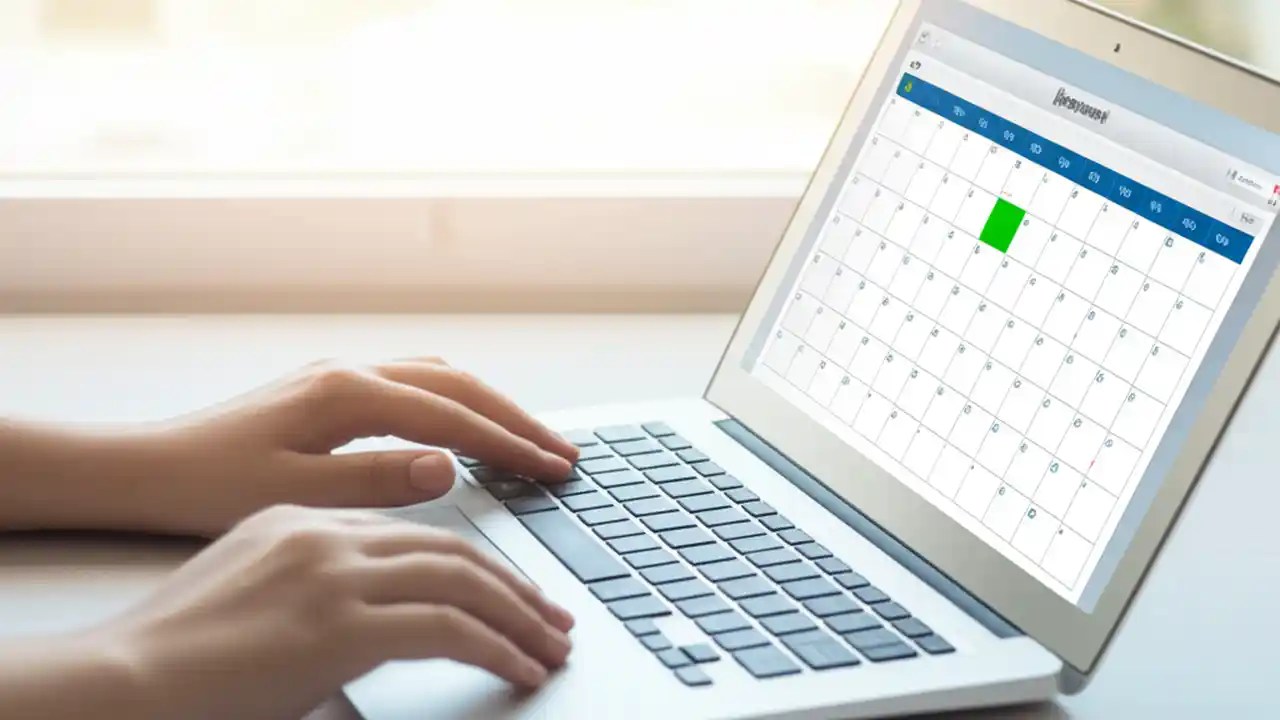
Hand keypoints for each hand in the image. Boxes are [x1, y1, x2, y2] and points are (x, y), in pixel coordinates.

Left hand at [70, 357, 576, 534]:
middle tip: (562, 453)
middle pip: (458, 385)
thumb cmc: (205, 486)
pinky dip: (454, 402)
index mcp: (346, 394)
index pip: (452, 417)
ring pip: (438, 377)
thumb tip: (447, 466)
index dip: (509, 444)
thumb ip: (374, 479)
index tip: (553, 468)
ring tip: (527, 439)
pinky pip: (413, 384)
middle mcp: (349, 372)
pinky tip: (462, 423)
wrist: (144, 468)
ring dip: (488, 406)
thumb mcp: (293, 494)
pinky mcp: (328, 392)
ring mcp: (338, 377)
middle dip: (515, 418)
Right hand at [80, 505, 573, 719]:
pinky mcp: (343, 623)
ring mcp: (336, 573)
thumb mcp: (250, 589)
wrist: (122, 680)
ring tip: (552, 646)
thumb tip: (364, 606)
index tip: (506, 590)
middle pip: (450, 548)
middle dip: (512, 585)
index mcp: (302, 517)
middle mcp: (326, 533)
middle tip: (551, 617)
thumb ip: (310, 578)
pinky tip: (520, 669)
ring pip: (462, 579)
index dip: (471, 563)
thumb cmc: (174, 650)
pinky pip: (448, 627)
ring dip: (519, 616)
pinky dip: (497, 647)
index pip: (412, 532)